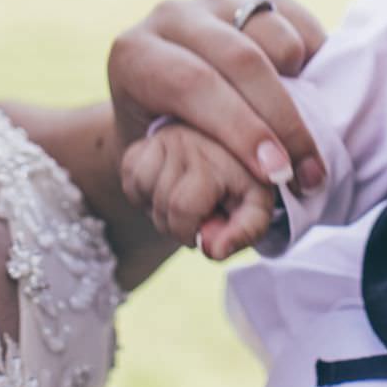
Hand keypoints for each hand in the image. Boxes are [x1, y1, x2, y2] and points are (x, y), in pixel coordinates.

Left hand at [107, 0, 328, 194]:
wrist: (161, 103)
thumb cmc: (162, 146)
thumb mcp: (156, 166)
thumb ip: (185, 185)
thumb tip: (222, 234)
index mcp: (134, 55)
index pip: (194, 85)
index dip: (239, 129)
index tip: (274, 175)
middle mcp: (171, 17)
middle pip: (239, 60)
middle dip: (281, 120)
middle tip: (308, 172)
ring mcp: (214, 0)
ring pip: (273, 36)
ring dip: (299, 89)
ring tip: (304, 136)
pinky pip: (297, 21)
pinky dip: (313, 60)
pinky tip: (309, 94)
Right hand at [119, 122, 275, 259]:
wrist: (230, 154)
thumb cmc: (243, 185)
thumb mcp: (257, 206)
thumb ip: (246, 232)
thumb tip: (214, 250)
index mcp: (219, 152)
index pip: (183, 208)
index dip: (188, 231)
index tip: (205, 230)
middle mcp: (190, 137)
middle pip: (162, 205)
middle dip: (176, 226)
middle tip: (197, 218)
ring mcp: (164, 136)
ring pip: (140, 188)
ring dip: (157, 209)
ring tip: (183, 202)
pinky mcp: (146, 140)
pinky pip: (130, 176)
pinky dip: (142, 193)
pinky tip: (166, 190)